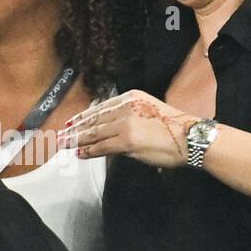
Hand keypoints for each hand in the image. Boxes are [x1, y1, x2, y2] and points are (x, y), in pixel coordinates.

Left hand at [59, 90, 197, 168]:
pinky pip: (101, 146)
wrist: (189, 137)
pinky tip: (79, 153)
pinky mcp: (126, 140)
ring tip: (64, 145)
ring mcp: (125, 123)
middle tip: (60, 135)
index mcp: (131, 97)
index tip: (71, 122)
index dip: (84, 117)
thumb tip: (110, 129)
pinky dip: (88, 150)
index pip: (101, 108)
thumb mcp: (148, 112)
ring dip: (77, 140)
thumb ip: (129, 116)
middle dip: (75, 128)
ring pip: (94, 133)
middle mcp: (125, 107)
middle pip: (94, 119)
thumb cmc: (174, 128)